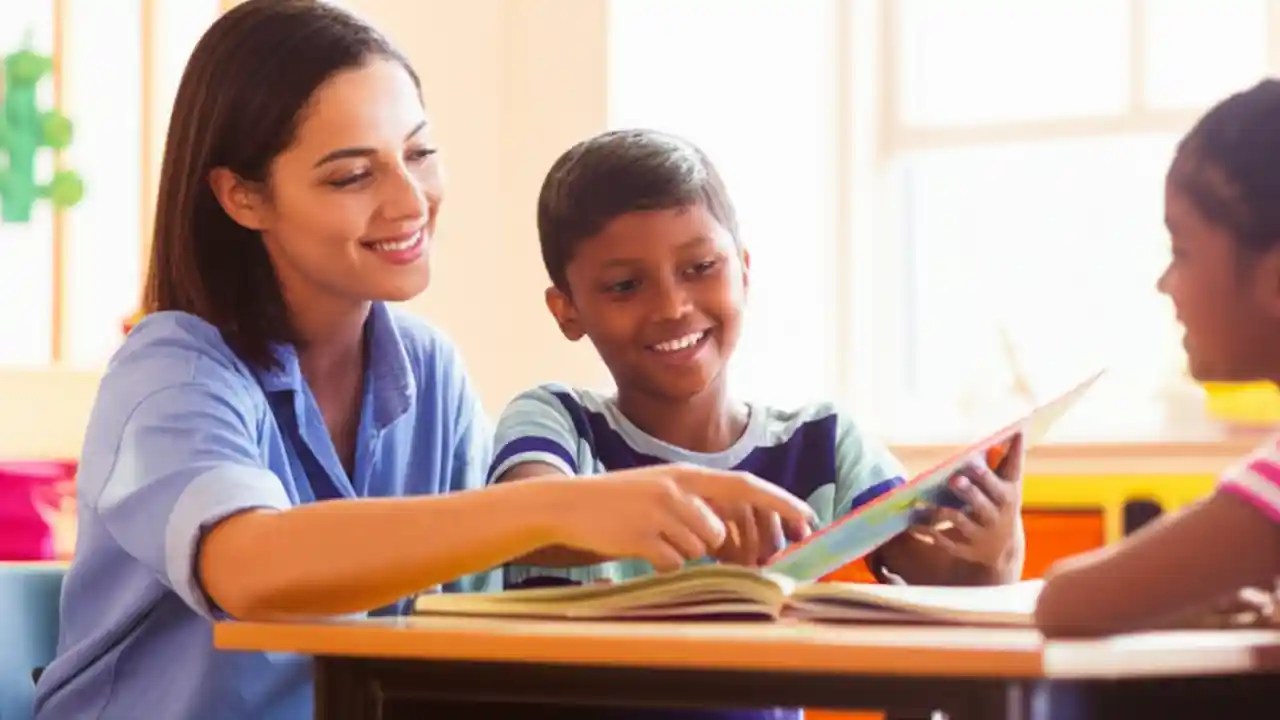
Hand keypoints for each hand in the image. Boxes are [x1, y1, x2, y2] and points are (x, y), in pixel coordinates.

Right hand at [539, 464, 816, 571]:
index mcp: (685, 473)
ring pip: (696, 550)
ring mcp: (659, 512)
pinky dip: (659, 563)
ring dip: (679, 552)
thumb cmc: (619, 502)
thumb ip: (695, 503)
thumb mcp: (661, 489)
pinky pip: (671, 563)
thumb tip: (730, 535)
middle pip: (719, 530)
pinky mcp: (642, 537)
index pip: (745, 485)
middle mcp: (676, 488)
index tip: (808, 517)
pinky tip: (637, 547)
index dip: (780, 501)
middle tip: (697, 545)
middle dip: (715, 546)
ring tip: (649, 538)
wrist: (568, 505)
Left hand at [911, 433, 1024, 572]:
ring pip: (961, 522)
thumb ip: (1010, 459)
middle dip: (969, 491)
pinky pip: (945, 541)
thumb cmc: (1001, 502)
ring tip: (926, 503)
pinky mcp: (966, 549)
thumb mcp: (1009, 483)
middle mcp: (997, 515)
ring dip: (944, 512)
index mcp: (1008, 494)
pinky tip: (913, 523)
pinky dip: (929, 532)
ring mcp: (981, 534)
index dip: (989, 473)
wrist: (1004, 549)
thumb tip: (1016, 429)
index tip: (973, 462)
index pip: (1002, 483)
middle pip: (982, 503)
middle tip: (954, 480)